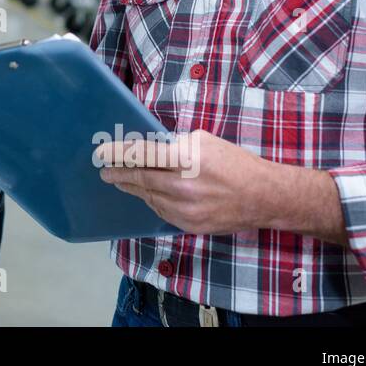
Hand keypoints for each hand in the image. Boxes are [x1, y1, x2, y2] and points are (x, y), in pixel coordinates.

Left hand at [95, 129, 270, 234]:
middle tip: (104, 170)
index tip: (102, 152)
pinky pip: (161, 211)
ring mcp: (185, 209)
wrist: (264, 197)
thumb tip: (151, 148)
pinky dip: (152, 201)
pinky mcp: (189, 225)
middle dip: (118, 174)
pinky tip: (146, 194)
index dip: (118, 153)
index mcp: (186, 159)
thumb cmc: (235, 163)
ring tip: (121, 180)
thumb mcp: (204, 141)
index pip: (142, 154)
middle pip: (140, 178)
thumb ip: (175, 144)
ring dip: (133, 188)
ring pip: (148, 197)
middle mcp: (182, 186)